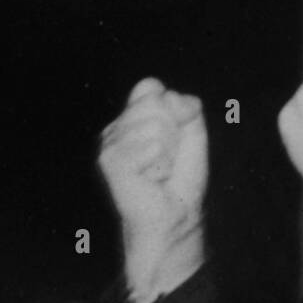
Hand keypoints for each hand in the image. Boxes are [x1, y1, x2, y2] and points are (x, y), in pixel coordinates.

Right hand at [98, 77, 207, 302]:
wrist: (174, 214)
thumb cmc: (180, 177)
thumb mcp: (192, 134)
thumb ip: (187, 107)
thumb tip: (170, 96)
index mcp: (132, 117)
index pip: (151, 87)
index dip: (173, 107)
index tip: (175, 136)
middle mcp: (116, 127)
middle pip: (155, 102)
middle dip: (174, 133)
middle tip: (167, 159)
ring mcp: (110, 143)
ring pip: (157, 125)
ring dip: (169, 152)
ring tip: (160, 171)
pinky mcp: (111, 160)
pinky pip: (153, 145)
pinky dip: (162, 164)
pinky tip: (152, 178)